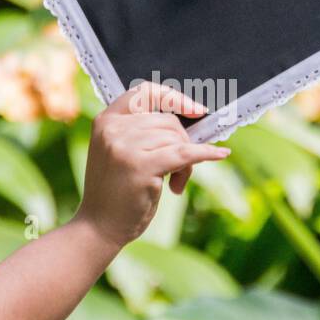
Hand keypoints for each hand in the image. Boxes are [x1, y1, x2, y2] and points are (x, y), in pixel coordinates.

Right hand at [77, 84, 230, 248]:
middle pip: (168, 121)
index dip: (173, 97)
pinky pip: (185, 154)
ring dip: (185, 163)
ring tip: (174, 184)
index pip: (144, 92)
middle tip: (177, 173)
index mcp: (106, 120)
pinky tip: (221, 154)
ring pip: (177, 140)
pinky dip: (207, 154)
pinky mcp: (141, 166)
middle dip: (181, 144)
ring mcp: (125, 147)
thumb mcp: (119, 152)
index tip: (195, 110)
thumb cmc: (115, 192)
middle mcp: (113, 129)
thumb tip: (190, 118)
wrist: (99, 227)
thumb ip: (141, 132)